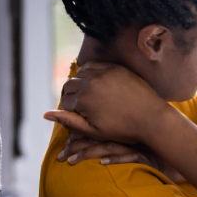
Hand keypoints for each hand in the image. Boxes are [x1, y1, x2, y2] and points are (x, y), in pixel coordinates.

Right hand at [43, 60, 167, 143]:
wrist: (151, 118)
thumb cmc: (122, 129)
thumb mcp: (93, 130)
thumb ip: (68, 121)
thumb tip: (45, 114)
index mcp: (83, 99)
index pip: (65, 102)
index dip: (71, 111)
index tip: (82, 117)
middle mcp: (90, 82)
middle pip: (70, 86)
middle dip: (73, 97)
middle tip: (85, 107)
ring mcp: (103, 72)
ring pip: (81, 74)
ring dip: (81, 83)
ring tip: (91, 97)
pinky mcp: (115, 67)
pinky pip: (95, 66)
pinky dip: (92, 73)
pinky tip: (97, 83)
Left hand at [57, 133, 186, 183]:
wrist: (186, 152)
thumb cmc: (161, 149)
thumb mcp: (139, 143)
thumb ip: (121, 142)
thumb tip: (100, 151)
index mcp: (124, 126)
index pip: (97, 127)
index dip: (79, 133)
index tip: (64, 142)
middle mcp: (128, 133)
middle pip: (97, 136)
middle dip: (76, 146)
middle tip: (60, 156)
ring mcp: (138, 144)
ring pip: (109, 146)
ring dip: (88, 153)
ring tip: (70, 161)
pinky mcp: (148, 155)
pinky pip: (130, 156)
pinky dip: (116, 159)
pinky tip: (103, 164)